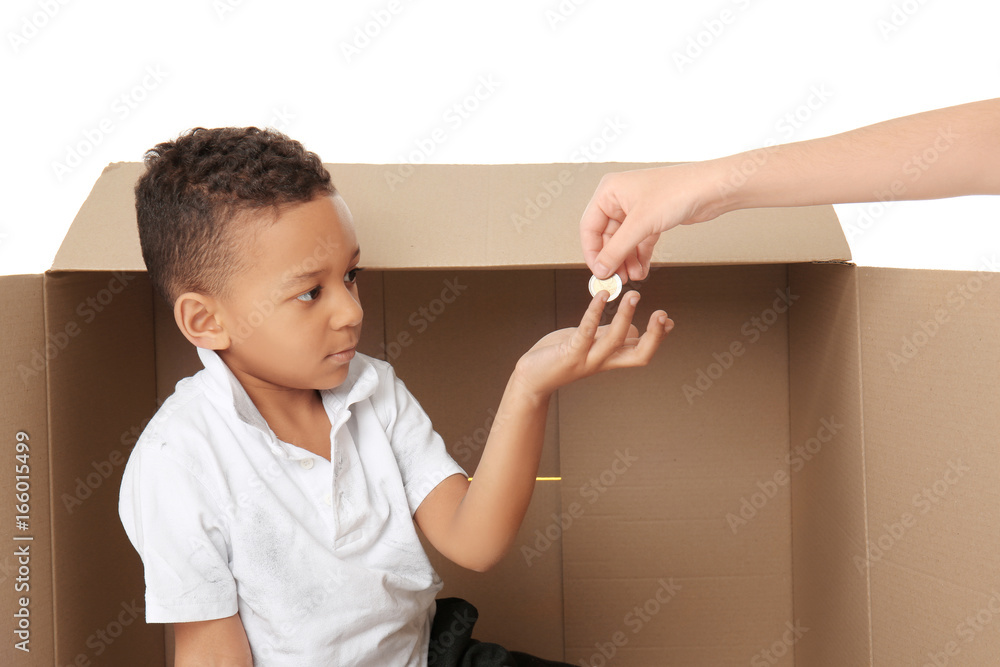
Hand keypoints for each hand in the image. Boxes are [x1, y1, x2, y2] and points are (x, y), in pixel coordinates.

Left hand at [512, 289, 672, 402]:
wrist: (531, 379)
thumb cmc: (557, 358)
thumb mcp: (587, 345)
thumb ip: (607, 336)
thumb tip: (631, 328)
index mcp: (609, 359)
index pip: (641, 351)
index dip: (658, 337)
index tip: (669, 321)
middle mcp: (603, 362)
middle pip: (639, 355)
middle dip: (654, 336)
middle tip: (662, 314)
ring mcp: (588, 359)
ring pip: (615, 341)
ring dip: (626, 317)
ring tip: (633, 296)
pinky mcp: (570, 354)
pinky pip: (587, 331)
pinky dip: (595, 312)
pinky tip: (601, 296)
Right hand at [580, 163, 717, 280]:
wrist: (712, 188)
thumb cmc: (677, 191)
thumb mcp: (641, 224)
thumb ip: (617, 249)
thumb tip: (600, 269)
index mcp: (609, 191)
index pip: (589, 227)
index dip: (592, 253)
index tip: (599, 273)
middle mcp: (620, 198)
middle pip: (606, 236)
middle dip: (613, 259)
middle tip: (616, 280)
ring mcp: (636, 209)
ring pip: (623, 241)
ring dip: (626, 261)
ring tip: (632, 277)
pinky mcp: (652, 218)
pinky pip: (638, 241)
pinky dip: (639, 256)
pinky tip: (641, 270)